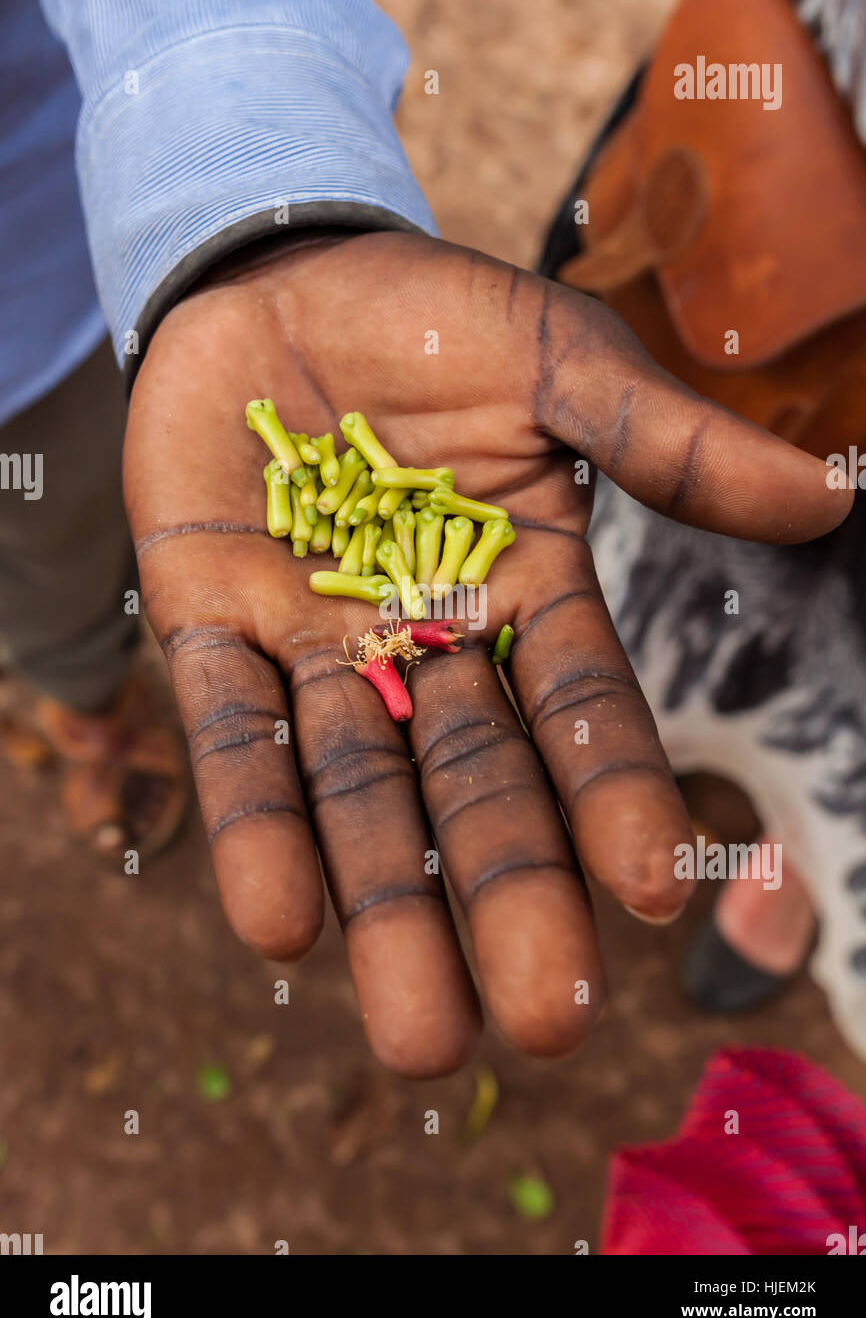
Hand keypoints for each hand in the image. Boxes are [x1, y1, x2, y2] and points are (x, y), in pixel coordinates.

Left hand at [125, 231, 849, 1076]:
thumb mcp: (559, 363)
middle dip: (508, 899)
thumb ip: (666, 441)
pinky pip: (235, 734)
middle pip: (474, 790)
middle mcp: (425, 644)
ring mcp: (315, 645)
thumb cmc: (433, 319)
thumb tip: (829, 496)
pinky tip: (279, 924)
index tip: (652, 895)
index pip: (579, 712)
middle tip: (543, 1021)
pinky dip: (254, 823)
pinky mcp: (208, 626)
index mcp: (522, 593)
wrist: (276, 281)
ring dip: (383, 909)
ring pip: (356, 794)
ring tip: (421, 1037)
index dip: (614, 797)